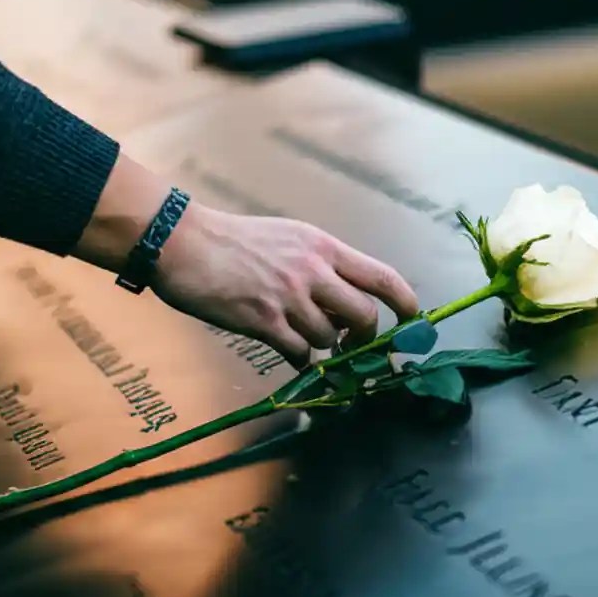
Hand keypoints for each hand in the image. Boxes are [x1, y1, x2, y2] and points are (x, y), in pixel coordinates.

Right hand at [153, 205, 417, 366]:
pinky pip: (298, 353)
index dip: (406, 303)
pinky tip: (288, 352)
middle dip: (365, 337)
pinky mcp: (264, 322)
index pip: (382, 276)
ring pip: (330, 338)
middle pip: (365, 316)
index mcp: (324, 247)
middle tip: (353, 343)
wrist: (184, 242)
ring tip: (304, 336)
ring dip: (324, 346)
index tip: (413, 320)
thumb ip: (321, 264)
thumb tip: (345, 296)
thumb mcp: (290, 237)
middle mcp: (313, 271)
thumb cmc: (235, 239)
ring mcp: (289, 298)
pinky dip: (299, 359)